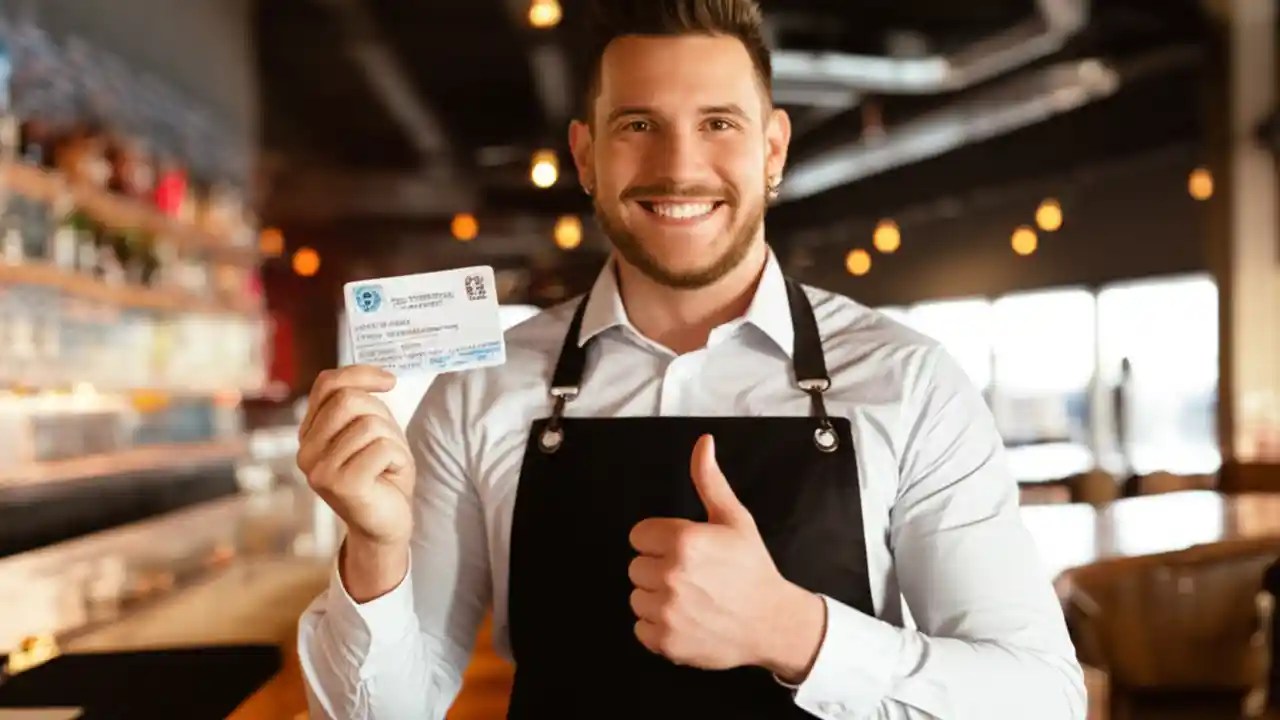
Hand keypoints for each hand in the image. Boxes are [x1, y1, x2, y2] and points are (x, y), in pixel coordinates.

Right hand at [297, 365, 414, 550]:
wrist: (387, 524)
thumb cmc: (382, 473)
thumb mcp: (372, 429)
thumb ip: (362, 402)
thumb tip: (379, 375)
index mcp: (309, 433)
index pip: (327, 383)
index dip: (361, 373)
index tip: (390, 382)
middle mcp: (305, 451)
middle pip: (349, 400)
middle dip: (382, 416)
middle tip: (388, 446)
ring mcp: (318, 469)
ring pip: (369, 424)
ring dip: (393, 442)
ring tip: (388, 465)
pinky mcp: (339, 484)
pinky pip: (382, 448)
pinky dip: (398, 458)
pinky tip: (389, 476)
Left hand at [627, 434, 825, 680]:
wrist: (772, 623)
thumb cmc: (752, 569)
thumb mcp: (734, 519)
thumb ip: (709, 480)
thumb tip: (702, 443)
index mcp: (684, 540)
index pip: (639, 535)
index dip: (660, 541)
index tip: (683, 550)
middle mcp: (671, 574)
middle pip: (636, 566)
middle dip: (658, 568)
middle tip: (691, 576)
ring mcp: (667, 611)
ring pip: (637, 597)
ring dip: (656, 598)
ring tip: (689, 598)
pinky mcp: (666, 641)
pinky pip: (640, 628)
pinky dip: (657, 628)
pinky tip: (685, 620)